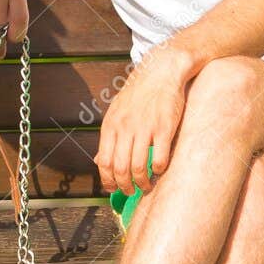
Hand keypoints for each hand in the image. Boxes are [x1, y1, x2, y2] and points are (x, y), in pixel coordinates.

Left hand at [95, 46, 193, 195]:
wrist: (160, 72)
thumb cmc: (138, 94)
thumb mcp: (116, 113)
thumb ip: (109, 137)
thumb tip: (98, 161)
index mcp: (111, 126)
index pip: (104, 162)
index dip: (108, 180)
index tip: (113, 189)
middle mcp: (125, 128)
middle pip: (120, 169)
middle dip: (125, 186)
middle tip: (131, 191)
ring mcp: (145, 128)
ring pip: (138, 168)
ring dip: (142, 183)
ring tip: (146, 185)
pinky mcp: (164, 128)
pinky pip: (159, 158)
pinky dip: (159, 170)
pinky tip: (160, 169)